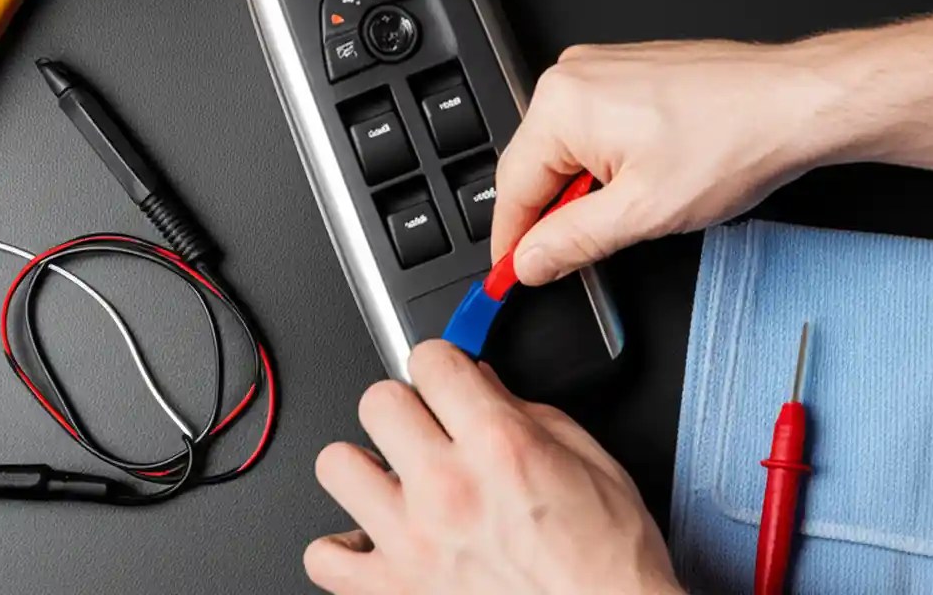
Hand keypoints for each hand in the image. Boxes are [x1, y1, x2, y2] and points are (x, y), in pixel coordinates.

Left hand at [304, 341, 682, 594]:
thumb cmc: (608, 567)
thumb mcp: (594, 465)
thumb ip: (532, 416)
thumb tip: (487, 385)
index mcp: (499, 446)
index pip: (431, 360)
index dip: (443, 364)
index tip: (448, 379)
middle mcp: (448, 488)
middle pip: (377, 400)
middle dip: (405, 407)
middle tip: (427, 429)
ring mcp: (411, 542)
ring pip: (337, 465)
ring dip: (366, 468)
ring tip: (396, 482)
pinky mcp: (391, 591)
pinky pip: (323, 555)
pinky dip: (343, 547)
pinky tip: (376, 540)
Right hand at [493, 39, 875, 284]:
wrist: (797, 103)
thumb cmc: (737, 139)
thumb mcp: (643, 213)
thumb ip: (572, 242)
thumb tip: (530, 260)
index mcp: (562, 104)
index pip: (512, 187)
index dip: (511, 242)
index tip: (508, 276)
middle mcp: (573, 75)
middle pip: (536, 167)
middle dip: (552, 216)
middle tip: (576, 258)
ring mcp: (601, 69)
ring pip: (565, 152)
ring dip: (584, 192)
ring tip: (635, 209)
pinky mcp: (627, 74)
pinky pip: (593, 130)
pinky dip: (605, 166)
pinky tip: (644, 182)